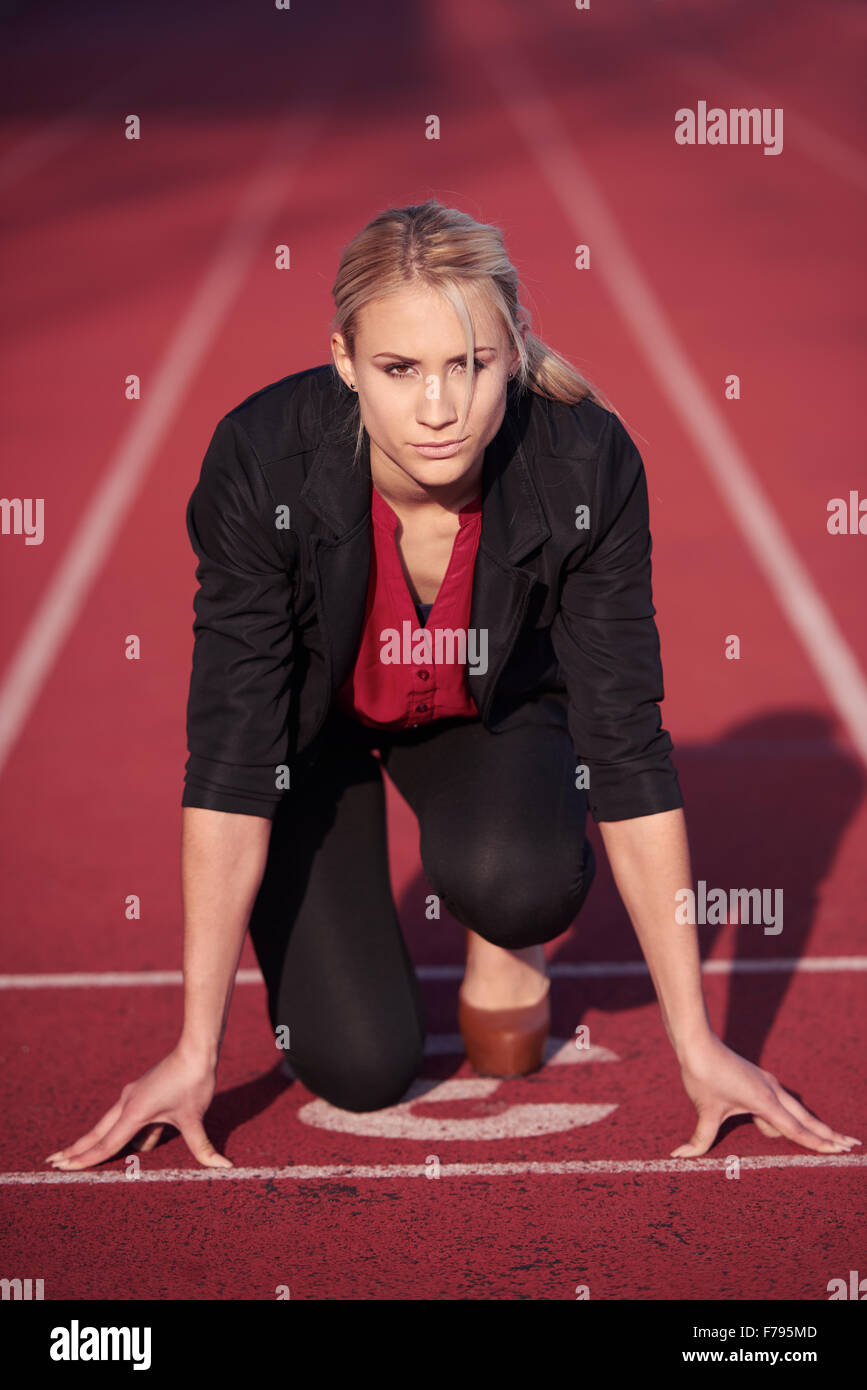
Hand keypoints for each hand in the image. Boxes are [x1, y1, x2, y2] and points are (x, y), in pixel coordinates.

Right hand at [43, 1045, 230, 1170]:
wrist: (196, 1050)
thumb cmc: (194, 1082)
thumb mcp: (196, 1118)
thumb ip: (204, 1148)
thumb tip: (224, 1166)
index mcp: (134, 1112)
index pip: (105, 1144)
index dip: (84, 1160)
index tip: (63, 1168)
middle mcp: (127, 1104)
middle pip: (96, 1133)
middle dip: (76, 1149)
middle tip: (53, 1162)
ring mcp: (132, 1096)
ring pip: (108, 1125)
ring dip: (94, 1140)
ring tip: (74, 1154)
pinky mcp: (141, 1092)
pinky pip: (127, 1118)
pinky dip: (122, 1131)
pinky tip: (139, 1143)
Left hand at [671, 1032, 860, 1157]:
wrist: (698, 1044)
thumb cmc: (703, 1076)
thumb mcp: (704, 1110)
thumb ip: (699, 1139)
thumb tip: (679, 1156)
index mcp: (765, 1101)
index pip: (797, 1129)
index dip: (818, 1143)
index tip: (839, 1150)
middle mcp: (772, 1092)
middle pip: (806, 1119)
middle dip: (828, 1134)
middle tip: (851, 1145)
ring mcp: (767, 1084)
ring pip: (794, 1111)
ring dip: (809, 1126)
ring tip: (828, 1140)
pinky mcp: (759, 1081)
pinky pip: (778, 1104)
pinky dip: (783, 1117)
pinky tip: (768, 1128)